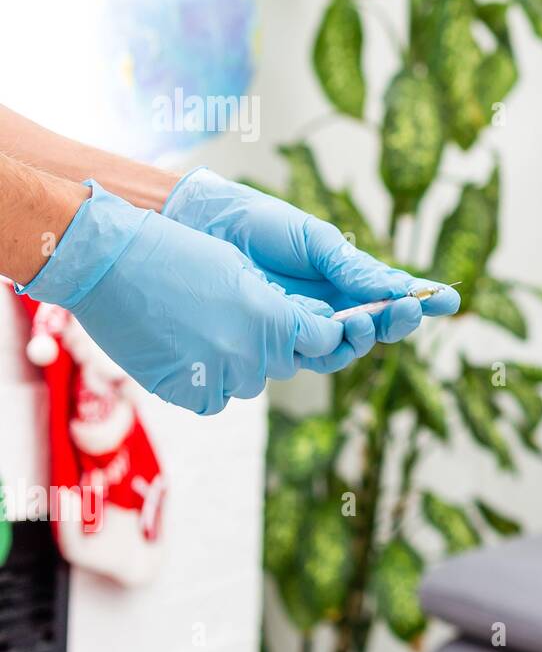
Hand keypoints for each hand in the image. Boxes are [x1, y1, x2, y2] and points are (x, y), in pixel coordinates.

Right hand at [16, 180, 360, 415]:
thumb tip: (306, 325)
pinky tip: (186, 349)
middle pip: (286, 362)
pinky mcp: (187, 394)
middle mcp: (250, 355)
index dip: (320, 331)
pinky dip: (209, 380)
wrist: (109, 265)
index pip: (322, 339)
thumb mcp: (242, 271)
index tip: (311, 324)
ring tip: (206, 329)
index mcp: (271, 320)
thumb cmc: (178, 254)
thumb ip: (279, 305)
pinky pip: (215, 397)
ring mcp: (217, 378)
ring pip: (251, 381)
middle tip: (244, 321)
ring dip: (240, 362)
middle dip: (275, 345)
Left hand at [161, 167, 459, 341]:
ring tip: (367, 318)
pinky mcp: (272, 341)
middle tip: (411, 309)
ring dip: (365, 336)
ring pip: (346, 347)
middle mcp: (329, 308)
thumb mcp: (314, 239)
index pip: (391, 296)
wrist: (198, 226)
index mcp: (344, 280)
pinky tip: (336, 327)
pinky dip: (328, 344)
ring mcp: (301, 327)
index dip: (421, 301)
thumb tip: (396, 288)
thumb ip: (352, 267)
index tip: (452, 301)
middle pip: (375, 328)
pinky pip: (307, 354)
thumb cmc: (256, 224)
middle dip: (398, 321)